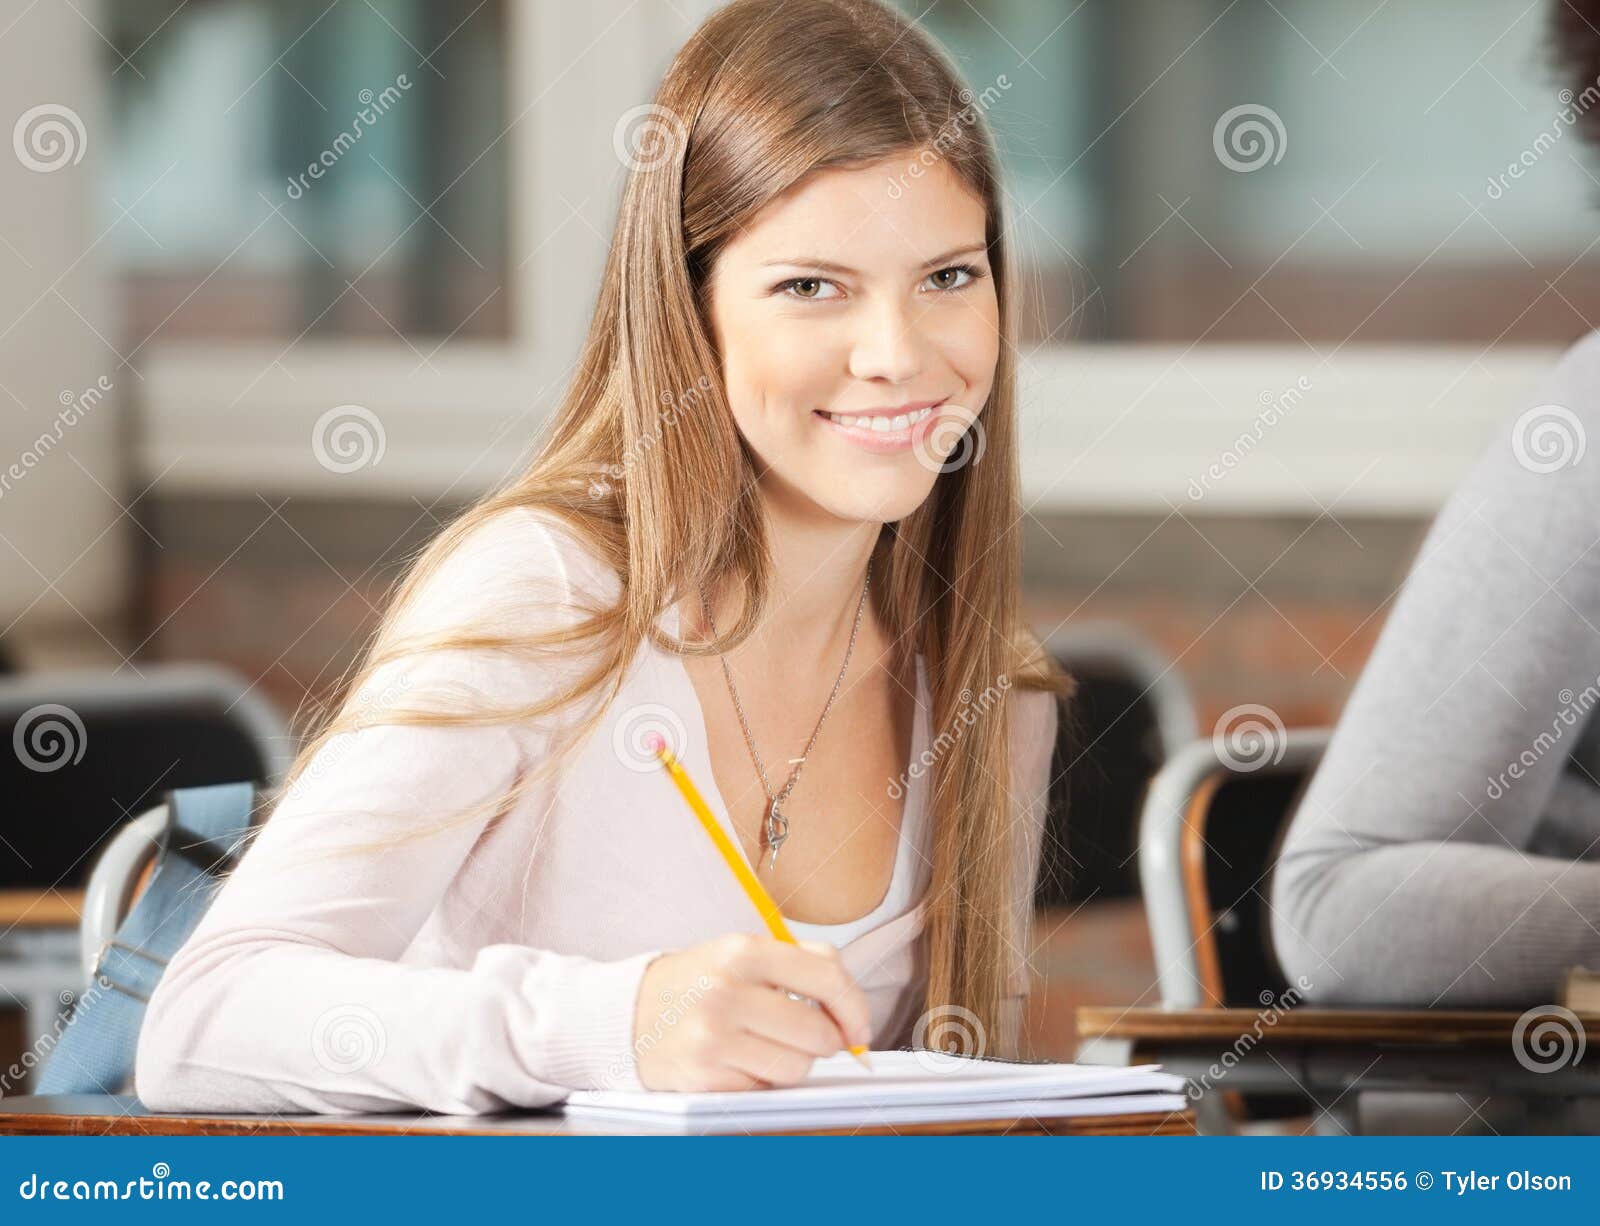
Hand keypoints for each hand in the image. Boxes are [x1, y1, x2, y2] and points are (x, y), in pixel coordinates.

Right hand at [631, 933, 871, 1090]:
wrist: (628, 1014)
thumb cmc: (698, 982)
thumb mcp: (743, 952)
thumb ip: (804, 962)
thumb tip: (854, 1011)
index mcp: (743, 951)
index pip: (828, 978)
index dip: (855, 1008)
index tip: (859, 1028)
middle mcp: (727, 991)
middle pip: (818, 1034)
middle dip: (826, 1042)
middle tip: (810, 1037)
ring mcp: (712, 1036)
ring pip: (795, 1068)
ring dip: (792, 1063)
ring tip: (766, 1045)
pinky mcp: (702, 1076)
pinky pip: (763, 1089)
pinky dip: (760, 1079)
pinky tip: (739, 1061)